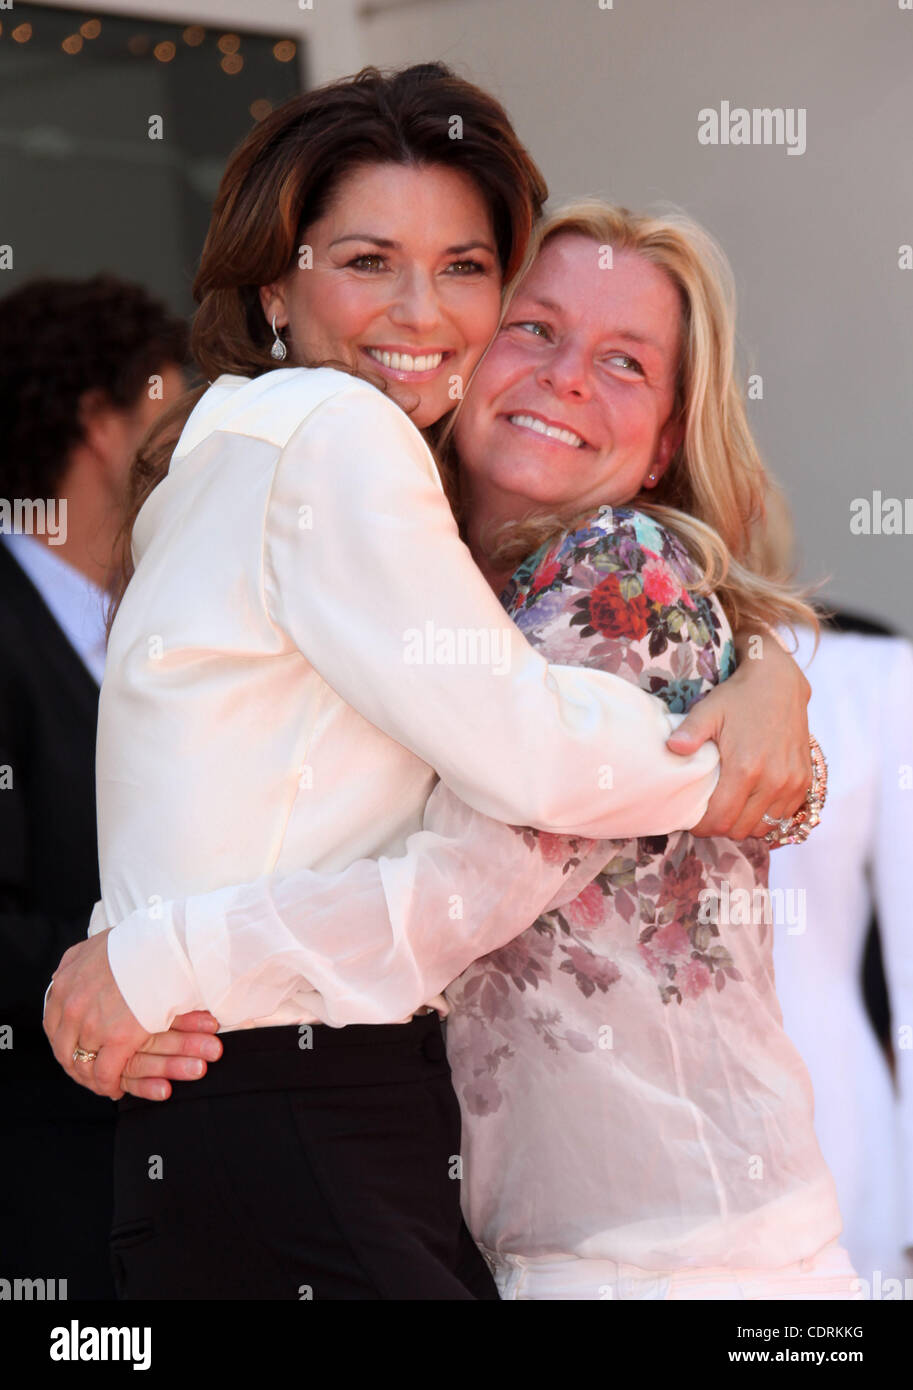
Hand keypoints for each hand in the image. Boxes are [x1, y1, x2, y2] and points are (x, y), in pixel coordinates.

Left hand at [43, 930, 220, 1099]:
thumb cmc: (142, 941)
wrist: (169, 944)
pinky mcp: (117, 1039)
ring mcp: (92, 1024)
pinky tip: (117, 1089)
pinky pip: (106, 1074)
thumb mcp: (96, 945)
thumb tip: (63, 973)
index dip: (65, 1039)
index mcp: (65, 982)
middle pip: (63, 1047)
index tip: (76, 1047)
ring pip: (82, 1063)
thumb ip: (76, 961)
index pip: (52, 1022)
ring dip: (90, 1078)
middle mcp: (71, 1005)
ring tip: (102, 1083)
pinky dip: (109, 1085)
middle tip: (88, 1071)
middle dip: (75, 1062)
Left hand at [666, 629, 811, 839]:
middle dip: (720, 827)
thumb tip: (672, 749)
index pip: (721, 819)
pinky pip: (784, 816)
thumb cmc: (739, 697)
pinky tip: (752, 803)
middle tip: (708, 815)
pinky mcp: (804, 780)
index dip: (703, 827)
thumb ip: (689, 732)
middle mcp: (772, 780)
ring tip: (730, 809)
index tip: (692, 821)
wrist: (779, 683)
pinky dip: (766, 816)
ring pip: (763, 827)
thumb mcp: (708, 710)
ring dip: (743, 824)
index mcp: (745, 768)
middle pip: (740, 828)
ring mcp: (791, 783)